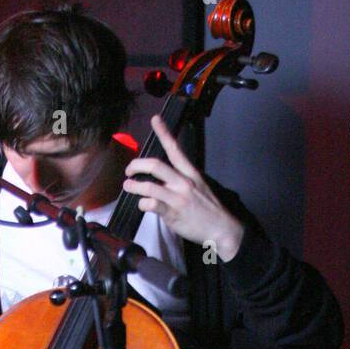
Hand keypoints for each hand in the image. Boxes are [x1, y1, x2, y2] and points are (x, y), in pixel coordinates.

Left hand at [124, 114, 244, 259]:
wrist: (221, 229)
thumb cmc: (208, 209)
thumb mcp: (198, 187)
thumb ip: (180, 181)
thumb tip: (161, 181)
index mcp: (190, 173)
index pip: (175, 149)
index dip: (163, 133)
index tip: (155, 119)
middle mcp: (183, 182)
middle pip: (156, 165)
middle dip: (137, 164)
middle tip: (129, 170)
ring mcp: (178, 198)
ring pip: (150, 187)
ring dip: (134, 186)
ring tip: (128, 186)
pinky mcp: (173, 213)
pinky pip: (151, 205)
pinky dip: (143, 204)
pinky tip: (142, 205)